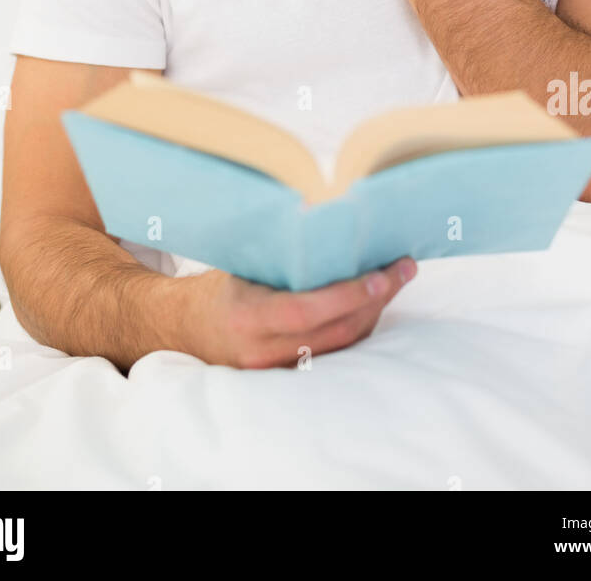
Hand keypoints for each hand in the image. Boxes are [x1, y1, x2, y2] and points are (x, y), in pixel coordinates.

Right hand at [171, 256, 416, 368]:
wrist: (187, 329)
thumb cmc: (218, 285)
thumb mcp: (240, 264)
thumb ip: (278, 251)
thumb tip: (326, 215)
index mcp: (247, 317)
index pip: (303, 312)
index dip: (345, 296)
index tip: (379, 274)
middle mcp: (262, 350)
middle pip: (333, 331)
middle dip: (375, 298)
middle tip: (403, 267)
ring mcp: (278, 369)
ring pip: (341, 344)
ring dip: (374, 311)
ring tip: (396, 277)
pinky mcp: (291, 375)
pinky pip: (336, 351)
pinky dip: (359, 323)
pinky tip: (374, 299)